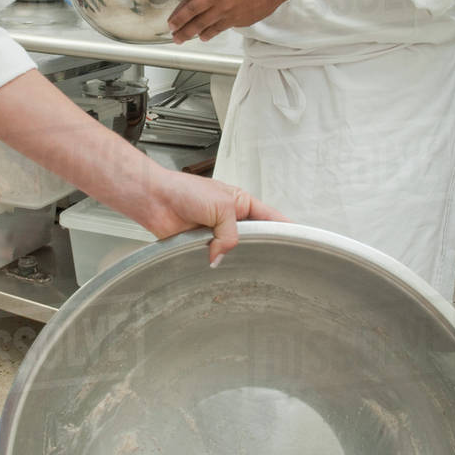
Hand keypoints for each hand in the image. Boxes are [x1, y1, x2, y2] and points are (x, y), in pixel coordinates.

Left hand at [143, 166, 285, 264]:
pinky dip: (214, 261)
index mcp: (242, 203)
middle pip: (254, 238)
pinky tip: (215, 263)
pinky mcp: (201, 246)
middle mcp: (231, 219)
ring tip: (238, 262)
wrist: (155, 199)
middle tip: (270, 261)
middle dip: (258, 248)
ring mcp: (216, 233)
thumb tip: (222, 256)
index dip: (285, 229)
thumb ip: (230, 234)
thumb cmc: (185, 190)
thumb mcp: (221, 207)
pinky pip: (214, 258)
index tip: (299, 242)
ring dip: (232, 256)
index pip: (271, 218)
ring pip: (234, 251)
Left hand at [168, 0, 289, 41]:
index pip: (192, 9)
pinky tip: (211, 32)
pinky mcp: (244, 21)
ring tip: (191, 38)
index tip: (172, 23)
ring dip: (199, 35)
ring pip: (212, 29)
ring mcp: (235, 16)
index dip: (180, 18)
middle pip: (198, 24)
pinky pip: (226, 27)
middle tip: (176, 37)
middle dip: (184, 32)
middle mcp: (224, 7)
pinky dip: (216, 30)